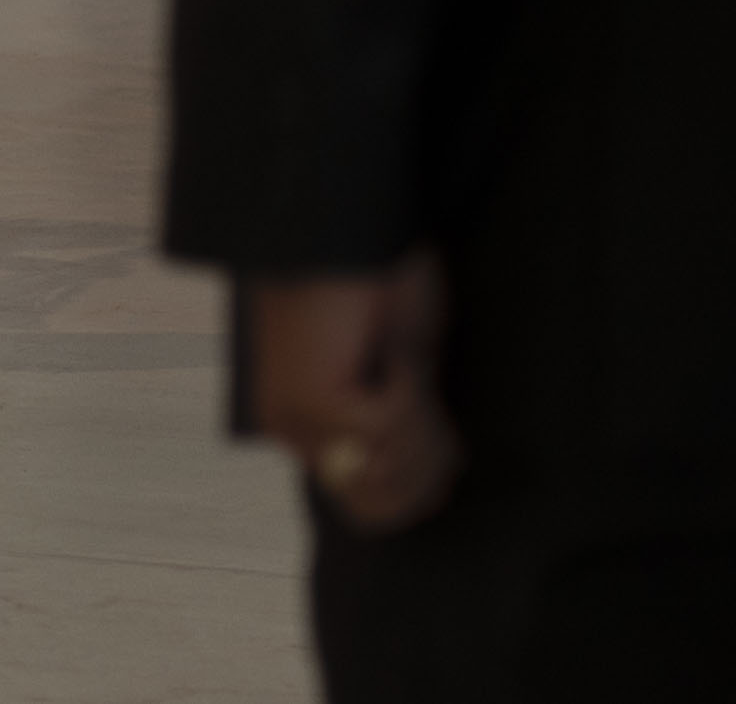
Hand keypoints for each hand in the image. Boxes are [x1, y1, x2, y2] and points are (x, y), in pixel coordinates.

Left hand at [247, 255, 459, 535]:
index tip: (443, 430)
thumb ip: (406, 428)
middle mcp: (292, 431)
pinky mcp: (310, 397)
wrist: (346, 223)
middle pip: (386, 506)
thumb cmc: (378, 282)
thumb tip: (431, 491)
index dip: (426, 482)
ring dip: (424, 425)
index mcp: (308, 428)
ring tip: (410, 370)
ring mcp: (296, 418)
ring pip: (391, 472)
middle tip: (429, 396)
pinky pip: (387, 431)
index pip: (373, 511)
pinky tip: (394, 353)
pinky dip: (411, 393)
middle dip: (430, 460)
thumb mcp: (402, 369)